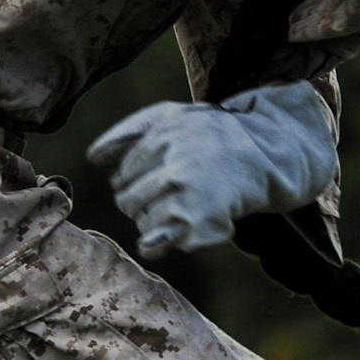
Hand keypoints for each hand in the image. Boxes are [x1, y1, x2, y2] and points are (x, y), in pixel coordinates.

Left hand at [86, 84, 337, 256]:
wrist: (267, 157)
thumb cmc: (213, 136)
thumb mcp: (173, 117)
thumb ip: (129, 131)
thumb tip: (93, 157)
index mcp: (165, 136)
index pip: (123, 173)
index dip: (138, 179)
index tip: (164, 174)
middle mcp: (175, 166)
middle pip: (127, 200)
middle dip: (141, 202)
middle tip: (172, 195)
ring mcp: (188, 197)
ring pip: (142, 222)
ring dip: (154, 221)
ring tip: (180, 209)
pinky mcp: (200, 225)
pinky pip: (156, 242)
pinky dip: (157, 242)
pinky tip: (168, 235)